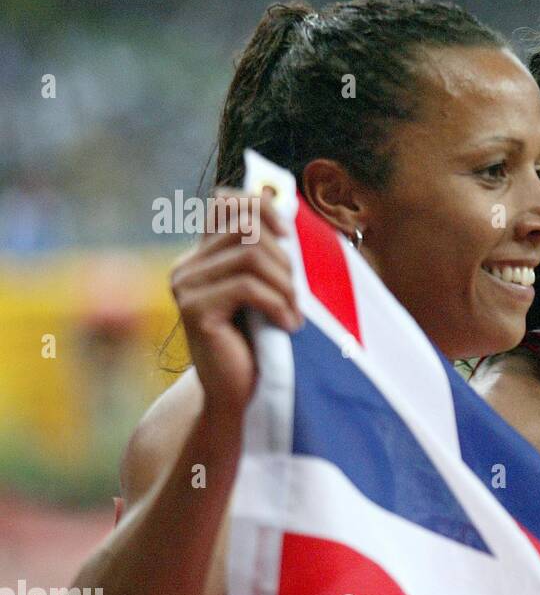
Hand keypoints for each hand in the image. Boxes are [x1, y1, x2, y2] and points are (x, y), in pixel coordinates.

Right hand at [170, 187, 300, 417]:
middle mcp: (187, 264)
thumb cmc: (260, 342)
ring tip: (294, 313)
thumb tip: (288, 206)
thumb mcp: (267, 291)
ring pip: (251, 256)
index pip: (225, 201)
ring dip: (286, 285)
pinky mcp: (195, 309)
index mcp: (203, 255)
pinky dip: (278, 304)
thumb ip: (268, 255)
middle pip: (247, 228)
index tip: (291, 236)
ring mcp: (186, 285)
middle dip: (284, 258)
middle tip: (298, 295)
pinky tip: (288, 325)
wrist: (239, 393)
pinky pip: (248, 288)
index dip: (262, 206)